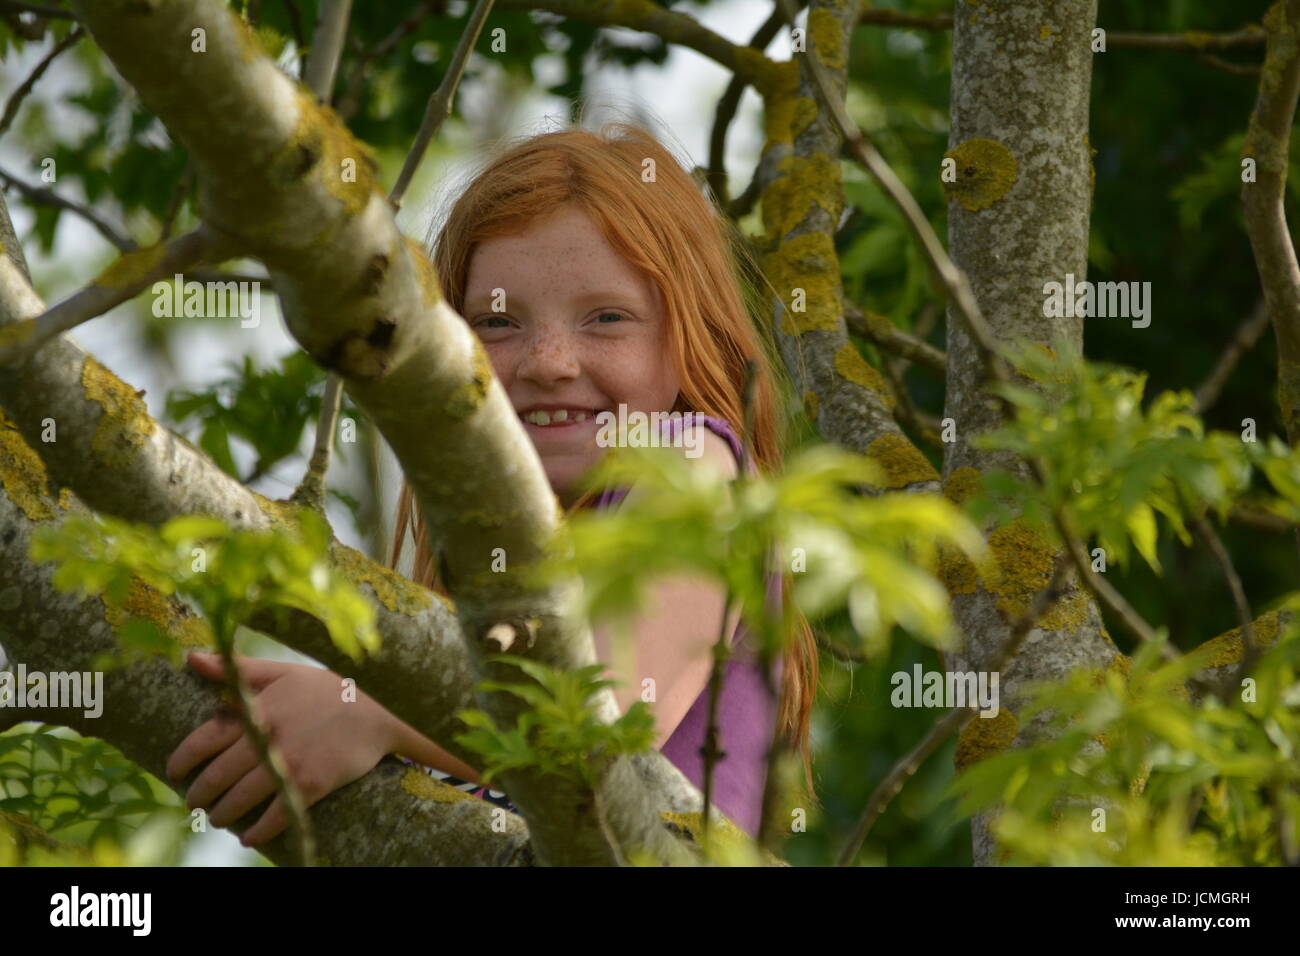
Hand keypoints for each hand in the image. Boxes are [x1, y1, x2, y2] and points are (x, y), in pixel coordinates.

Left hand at [166, 652, 395, 846]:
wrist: (378, 712)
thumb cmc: (327, 690)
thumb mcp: (284, 672)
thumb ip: (237, 669)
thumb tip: (190, 657)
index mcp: (257, 709)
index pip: (204, 739)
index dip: (182, 760)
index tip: (174, 773)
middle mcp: (268, 737)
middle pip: (217, 776)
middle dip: (200, 795)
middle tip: (194, 802)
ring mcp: (290, 763)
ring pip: (240, 799)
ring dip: (222, 815)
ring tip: (218, 818)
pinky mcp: (311, 784)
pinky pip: (275, 816)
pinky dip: (257, 832)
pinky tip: (249, 837)